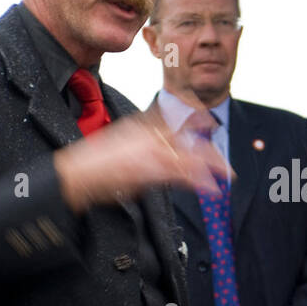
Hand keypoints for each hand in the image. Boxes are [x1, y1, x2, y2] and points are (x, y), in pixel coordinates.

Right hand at [53, 109, 230, 212]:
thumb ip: (135, 142)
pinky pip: (184, 175)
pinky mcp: (153, 170)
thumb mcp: (115, 142)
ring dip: (213, 165)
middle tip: (225, 163)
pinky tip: (213, 187)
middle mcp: (150, 135)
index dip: (194, 119)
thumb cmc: (90, 164)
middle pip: (190, 139)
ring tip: (228, 175)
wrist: (77, 173)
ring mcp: (153, 151)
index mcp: (140, 127)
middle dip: (210, 151)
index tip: (208, 119)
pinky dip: (201, 181)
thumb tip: (148, 153)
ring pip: (193, 155)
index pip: (173, 118)